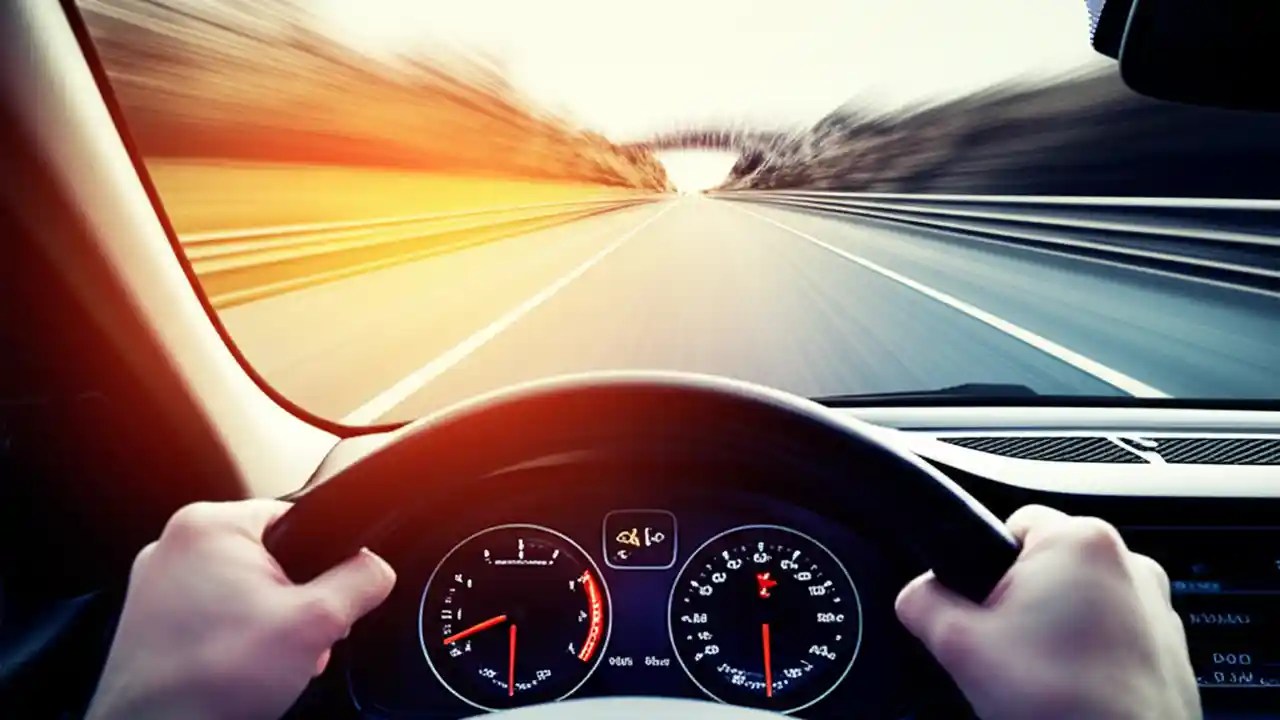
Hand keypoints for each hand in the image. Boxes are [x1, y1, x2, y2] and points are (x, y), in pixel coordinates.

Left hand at [86, 500, 395, 719]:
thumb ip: (360, 582)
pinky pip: (212, 612)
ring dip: (267, 622)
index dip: (324, 564)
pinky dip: (233, 636)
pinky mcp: (149, 620)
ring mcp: (155, 584)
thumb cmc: (211, 681)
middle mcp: (174, 544)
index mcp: (210, 525)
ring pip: (241, 589)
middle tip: (293, 640)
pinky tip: (238, 668)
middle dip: (294, 601)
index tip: (320, 602)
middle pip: (271, 558)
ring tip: (263, 660)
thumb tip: (376, 569)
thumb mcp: (316, 623)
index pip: (297, 518)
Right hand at [895, 505, 1199, 719]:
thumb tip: (917, 594)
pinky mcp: (1168, 644)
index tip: (987, 612)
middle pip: (1045, 564)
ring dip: (1057, 627)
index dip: (984, 569)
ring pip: (1079, 599)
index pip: (1009, 523)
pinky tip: (1074, 687)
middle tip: (1010, 650)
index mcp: (1081, 541)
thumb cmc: (1063, 705)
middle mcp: (1129, 561)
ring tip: (1044, 674)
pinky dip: (1090, 652)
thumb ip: (922, 601)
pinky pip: (1112, 631)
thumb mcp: (959, 646)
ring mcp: (1157, 604)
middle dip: (1022, 601)